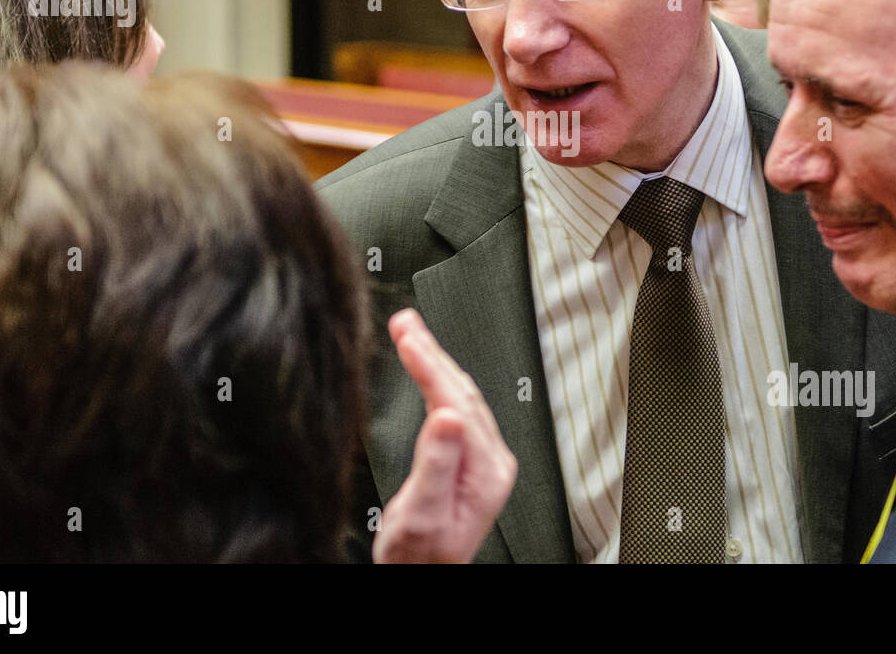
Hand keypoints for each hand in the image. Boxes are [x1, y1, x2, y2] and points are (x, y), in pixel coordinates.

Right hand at [372, 309, 516, 562]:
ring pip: (460, 394)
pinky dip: (436, 381)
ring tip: (409, 332)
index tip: (406, 336)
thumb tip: (449, 417)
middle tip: (404, 321)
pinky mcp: (470, 459)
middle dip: (431, 351)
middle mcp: (491, 460)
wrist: (421, 575)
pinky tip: (425, 367)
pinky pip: (456, 405)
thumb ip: (436, 464)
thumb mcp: (424, 512)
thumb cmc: (419, 555)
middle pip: (461, 391)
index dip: (429, 364)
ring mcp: (483, 458)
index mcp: (485, 469)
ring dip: (434, 361)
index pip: (455, 400)